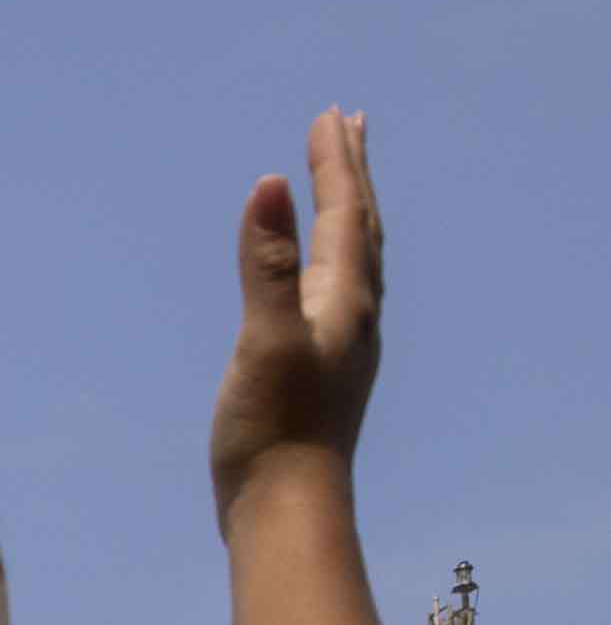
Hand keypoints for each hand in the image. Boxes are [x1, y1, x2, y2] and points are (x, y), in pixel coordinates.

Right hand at [211, 106, 379, 519]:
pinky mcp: (324, 370)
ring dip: (350, 213)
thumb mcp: (263, 339)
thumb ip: (267, 264)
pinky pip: (339, 291)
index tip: (327, 116)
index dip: (333, 164)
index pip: (344, 214)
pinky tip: (323, 275)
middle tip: (347, 125)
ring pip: (356, 259)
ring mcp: (343, 344)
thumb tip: (269, 184)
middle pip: (361, 227)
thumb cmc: (273, 429)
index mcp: (345, 300)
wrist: (288, 508)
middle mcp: (354, 315)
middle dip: (351, 175)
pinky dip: (334, 258)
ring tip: (344, 187)